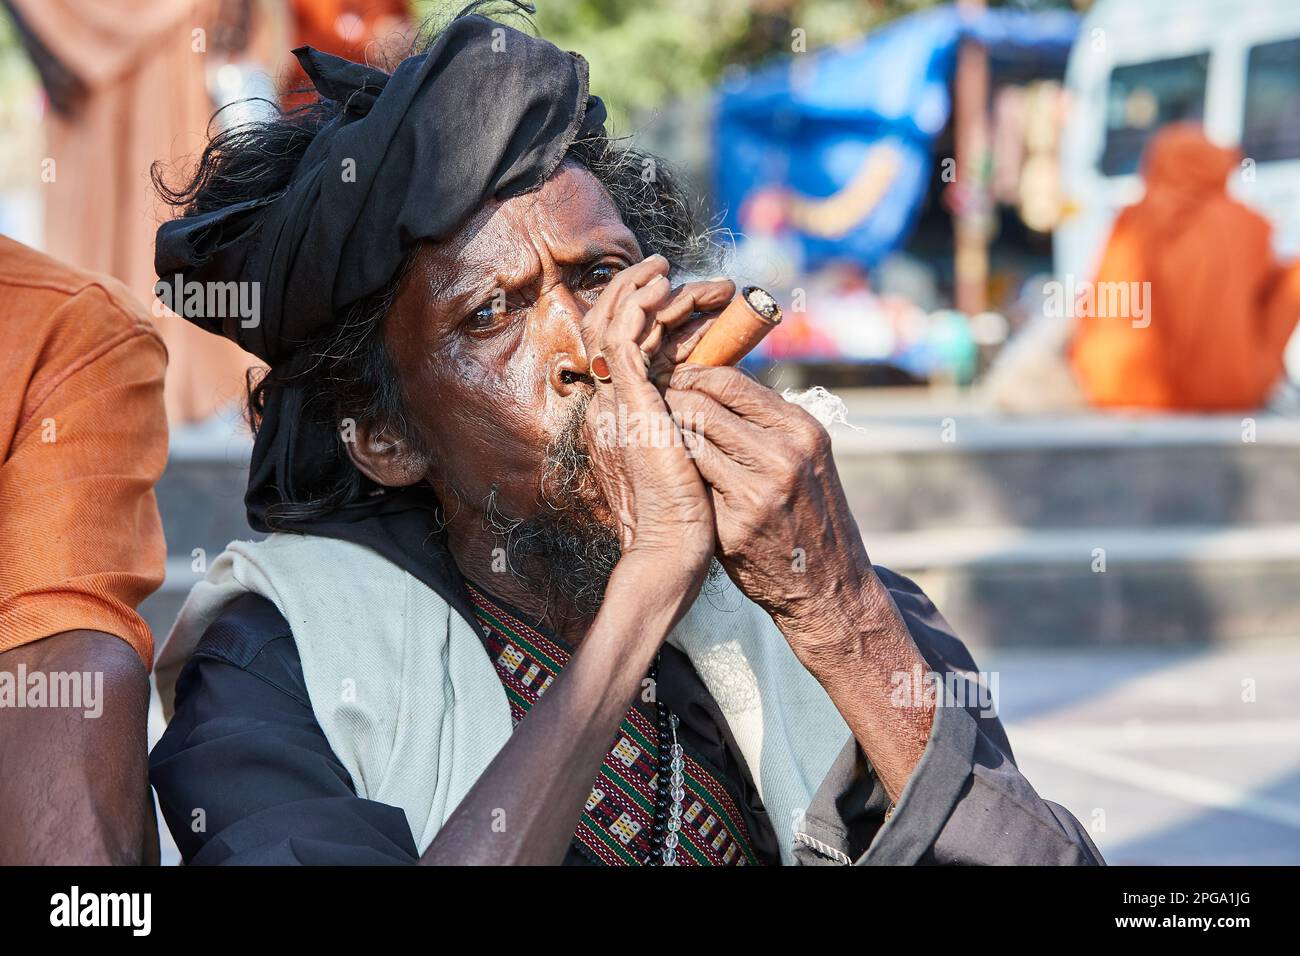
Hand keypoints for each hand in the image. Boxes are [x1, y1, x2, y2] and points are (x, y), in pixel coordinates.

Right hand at [577, 256, 733, 580]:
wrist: (674, 550)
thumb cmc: (690, 517)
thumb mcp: (689, 457)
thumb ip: (688, 426)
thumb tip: (712, 404)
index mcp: (622, 417)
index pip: (622, 351)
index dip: (649, 318)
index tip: (686, 301)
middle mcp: (611, 405)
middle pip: (609, 329)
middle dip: (642, 294)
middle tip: (673, 270)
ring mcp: (615, 402)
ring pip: (612, 324)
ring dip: (639, 289)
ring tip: (665, 266)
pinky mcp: (628, 403)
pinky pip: (622, 338)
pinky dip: (638, 306)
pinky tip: (661, 286)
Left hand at [663, 365, 892, 662]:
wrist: (826, 585)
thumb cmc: (806, 514)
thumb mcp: (804, 457)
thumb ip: (766, 423)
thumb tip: (713, 381)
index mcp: (801, 429)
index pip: (731, 381)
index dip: (691, 376)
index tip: (671, 379)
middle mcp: (784, 454)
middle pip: (704, 405)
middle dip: (670, 400)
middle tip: (650, 404)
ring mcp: (759, 489)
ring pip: (690, 439)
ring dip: (667, 434)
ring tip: (654, 435)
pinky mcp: (736, 523)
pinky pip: (690, 482)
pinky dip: (675, 472)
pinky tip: (667, 473)